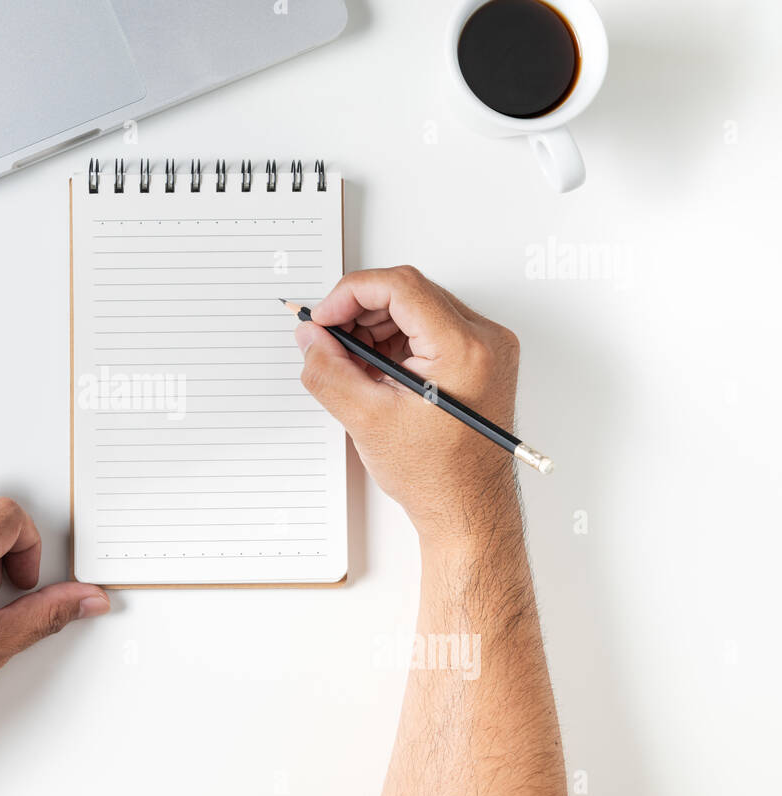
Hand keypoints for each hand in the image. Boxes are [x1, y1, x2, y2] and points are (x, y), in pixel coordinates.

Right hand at [294, 266, 521, 545]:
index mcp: (464, 349)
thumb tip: (310, 336)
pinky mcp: (478, 359)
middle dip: (359, 312)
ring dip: (375, 328)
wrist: (468, 508)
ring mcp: (485, 348)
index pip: (400, 287)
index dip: (350, 294)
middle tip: (328, 340)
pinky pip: (428, 329)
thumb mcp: (366, 419)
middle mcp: (484, 340)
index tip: (323, 317)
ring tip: (351, 365)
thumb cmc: (436, 475)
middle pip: (408, 293)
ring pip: (416, 308)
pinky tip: (374, 371)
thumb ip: (329, 370)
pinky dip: (394, 342)